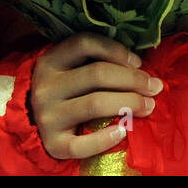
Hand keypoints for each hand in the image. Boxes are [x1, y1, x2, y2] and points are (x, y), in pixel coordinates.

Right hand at [30, 33, 161, 160]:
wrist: (32, 122)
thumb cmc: (65, 90)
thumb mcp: (70, 68)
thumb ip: (96, 61)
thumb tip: (140, 66)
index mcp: (51, 61)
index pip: (84, 43)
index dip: (115, 50)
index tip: (138, 62)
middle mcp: (46, 86)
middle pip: (96, 74)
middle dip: (132, 80)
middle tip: (155, 87)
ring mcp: (48, 115)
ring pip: (94, 104)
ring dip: (128, 104)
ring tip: (148, 106)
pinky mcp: (54, 143)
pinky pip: (83, 144)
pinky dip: (106, 139)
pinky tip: (123, 132)